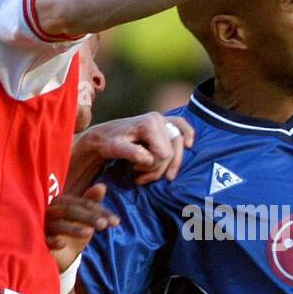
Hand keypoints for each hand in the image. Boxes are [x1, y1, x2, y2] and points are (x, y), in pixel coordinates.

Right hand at [46, 184, 118, 271]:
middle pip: (70, 211)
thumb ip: (91, 202)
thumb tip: (102, 186)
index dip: (100, 211)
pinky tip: (62, 244)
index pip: (83, 204)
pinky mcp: (39, 240)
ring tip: (89, 233)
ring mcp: (43, 225)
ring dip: (73, 228)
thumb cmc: (71, 230)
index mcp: (63, 202)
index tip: (116, 221)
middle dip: (89, 217)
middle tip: (104, 225)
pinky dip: (53, 241)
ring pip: (58, 224)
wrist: (57, 254)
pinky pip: (44, 240)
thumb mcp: (83, 218)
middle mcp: (51, 210)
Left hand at [78, 112, 194, 184]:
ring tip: (148, 170)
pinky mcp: (164, 122)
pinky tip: (189, 144)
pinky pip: (182, 126)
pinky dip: (187, 134)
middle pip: (172, 151)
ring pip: (177, 145)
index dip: (153, 166)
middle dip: (158, 168)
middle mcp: (158, 119)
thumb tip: (150, 158)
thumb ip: (132, 152)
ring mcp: (162, 120)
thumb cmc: (108, 142)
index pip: (164, 153)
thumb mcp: (115, 148)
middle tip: (139, 174)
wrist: (104, 135)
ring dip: (167, 162)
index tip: (136, 169)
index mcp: (149, 123)